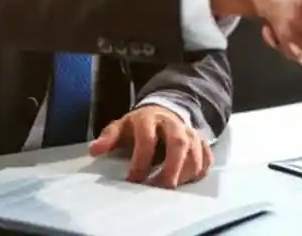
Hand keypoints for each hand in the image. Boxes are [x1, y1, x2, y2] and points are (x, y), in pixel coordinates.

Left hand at [88, 105, 212, 188]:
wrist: (162, 112)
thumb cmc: (138, 126)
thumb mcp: (120, 127)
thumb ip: (108, 138)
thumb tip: (94, 151)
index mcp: (149, 118)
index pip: (147, 139)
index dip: (141, 161)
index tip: (134, 180)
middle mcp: (173, 123)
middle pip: (179, 143)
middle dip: (172, 168)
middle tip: (162, 189)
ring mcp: (190, 131)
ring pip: (196, 152)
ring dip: (186, 173)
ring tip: (172, 188)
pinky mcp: (201, 141)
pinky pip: (207, 157)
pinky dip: (200, 171)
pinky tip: (187, 181)